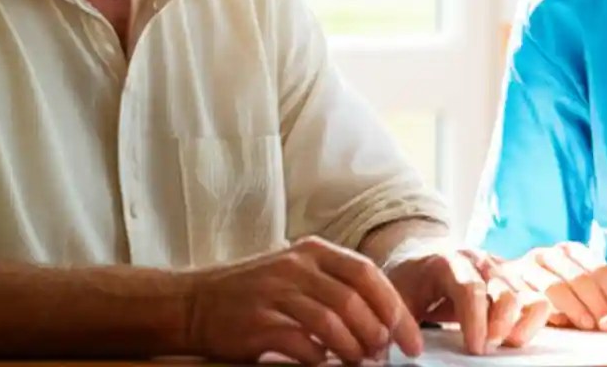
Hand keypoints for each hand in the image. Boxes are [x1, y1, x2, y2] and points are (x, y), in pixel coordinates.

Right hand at [185, 236, 420, 364]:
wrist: (194, 303)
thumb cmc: (256, 292)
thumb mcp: (297, 274)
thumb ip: (337, 289)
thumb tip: (385, 325)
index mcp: (313, 251)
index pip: (368, 274)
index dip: (395, 308)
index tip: (412, 338)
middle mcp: (296, 266)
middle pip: (354, 299)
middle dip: (378, 332)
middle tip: (385, 354)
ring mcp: (275, 293)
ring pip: (333, 322)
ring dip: (353, 349)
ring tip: (360, 362)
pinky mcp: (258, 323)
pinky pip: (303, 344)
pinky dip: (321, 359)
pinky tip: (324, 364)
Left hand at [387, 247, 551, 353]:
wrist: (418, 258)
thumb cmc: (409, 282)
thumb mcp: (397, 299)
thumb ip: (401, 323)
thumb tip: (407, 353)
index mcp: (447, 261)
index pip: (469, 288)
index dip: (476, 321)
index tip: (475, 349)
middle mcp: (479, 261)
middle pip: (505, 292)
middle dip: (500, 327)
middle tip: (484, 350)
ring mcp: (500, 268)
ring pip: (528, 295)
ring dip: (521, 325)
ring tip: (503, 345)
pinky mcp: (513, 280)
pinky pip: (537, 299)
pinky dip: (533, 320)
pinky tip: (515, 338)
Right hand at [507, 242, 606, 330]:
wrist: (503, 284)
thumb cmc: (550, 288)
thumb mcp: (574, 282)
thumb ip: (594, 291)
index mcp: (569, 250)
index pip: (598, 268)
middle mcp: (548, 253)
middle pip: (579, 277)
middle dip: (595, 303)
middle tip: (605, 324)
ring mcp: (527, 266)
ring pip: (556, 286)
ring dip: (575, 308)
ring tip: (587, 324)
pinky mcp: (509, 282)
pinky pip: (532, 296)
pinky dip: (548, 310)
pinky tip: (560, 321)